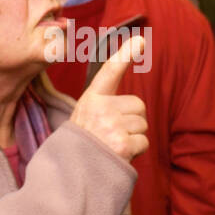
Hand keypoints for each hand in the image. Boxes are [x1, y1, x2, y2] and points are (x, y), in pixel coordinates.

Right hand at [70, 35, 147, 161]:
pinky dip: (135, 151)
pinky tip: (118, 155)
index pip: (110, 72)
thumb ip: (105, 105)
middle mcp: (101, 109)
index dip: (125, 55)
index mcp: (91, 99)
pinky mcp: (122, 144)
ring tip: (113, 146)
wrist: (71, 174)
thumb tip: (132, 102)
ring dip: (133, 137)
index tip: (139, 41)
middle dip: (132, 121)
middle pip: (138, 106)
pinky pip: (144, 142)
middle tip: (112, 135)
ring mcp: (112, 126)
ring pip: (143, 125)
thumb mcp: (86, 117)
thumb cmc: (82, 145)